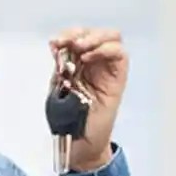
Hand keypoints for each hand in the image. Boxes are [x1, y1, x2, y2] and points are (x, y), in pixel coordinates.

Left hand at [50, 27, 127, 171]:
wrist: (77, 142)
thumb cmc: (66, 119)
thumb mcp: (57, 87)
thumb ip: (59, 66)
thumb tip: (56, 46)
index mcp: (78, 62)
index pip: (78, 36)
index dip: (68, 34)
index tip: (55, 43)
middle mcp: (95, 62)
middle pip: (96, 33)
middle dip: (81, 33)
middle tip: (68, 43)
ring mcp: (107, 70)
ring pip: (112, 38)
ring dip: (95, 38)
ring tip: (80, 48)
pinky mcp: (118, 80)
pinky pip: (120, 56)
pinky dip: (106, 49)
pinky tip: (90, 57)